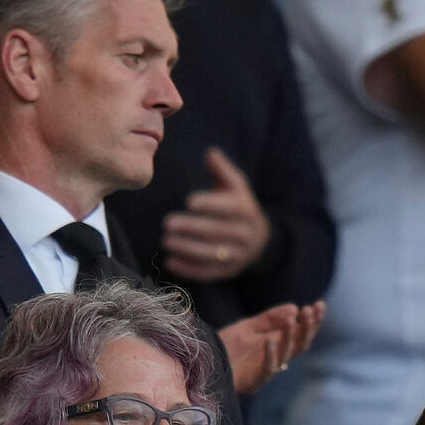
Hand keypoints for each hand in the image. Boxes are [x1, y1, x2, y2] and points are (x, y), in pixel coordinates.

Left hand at [161, 147, 271, 281]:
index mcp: (245, 210)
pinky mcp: (228, 271)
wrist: (259, 240)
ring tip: (166, 241)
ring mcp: (238, 255)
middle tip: (167, 223)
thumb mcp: (236, 187)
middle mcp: (245, 234)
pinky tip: (169, 262)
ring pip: (212, 254)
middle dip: (191, 228)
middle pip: (217, 231)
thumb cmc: (238, 207)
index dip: (210, 204)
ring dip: (187, 249)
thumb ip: (222, 170)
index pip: (228, 207)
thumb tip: (210, 152)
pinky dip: (188, 269)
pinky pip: (207, 272)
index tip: (189, 201)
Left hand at [218, 300, 324, 394]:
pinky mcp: (253, 381)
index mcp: (276, 345)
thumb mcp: (246, 329)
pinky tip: (269, 340)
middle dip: (307, 328)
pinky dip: (269, 355)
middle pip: (300, 344)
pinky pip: (266, 369)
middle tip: (311, 311)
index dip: (311, 321)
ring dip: (290, 337)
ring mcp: (265, 370)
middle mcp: (275, 358)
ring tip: (293, 320)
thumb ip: (269, 320)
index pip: (300, 333)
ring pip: (285, 355)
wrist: (200, 367)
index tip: (320, 305)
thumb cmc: (224, 349)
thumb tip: (294, 308)